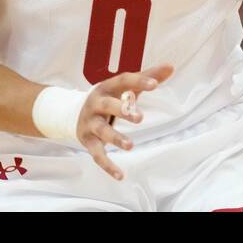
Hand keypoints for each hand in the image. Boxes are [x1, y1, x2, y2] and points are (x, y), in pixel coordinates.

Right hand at [77, 64, 173, 180]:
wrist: (71, 112)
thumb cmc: (107, 97)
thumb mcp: (123, 86)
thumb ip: (146, 77)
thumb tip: (171, 67)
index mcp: (107, 87)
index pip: (123, 81)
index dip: (139, 81)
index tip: (155, 84)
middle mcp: (96, 103)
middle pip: (108, 105)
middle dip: (122, 110)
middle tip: (140, 117)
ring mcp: (91, 123)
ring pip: (102, 131)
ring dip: (115, 138)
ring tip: (130, 146)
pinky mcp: (88, 141)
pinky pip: (97, 155)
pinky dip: (108, 166)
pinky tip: (121, 175)